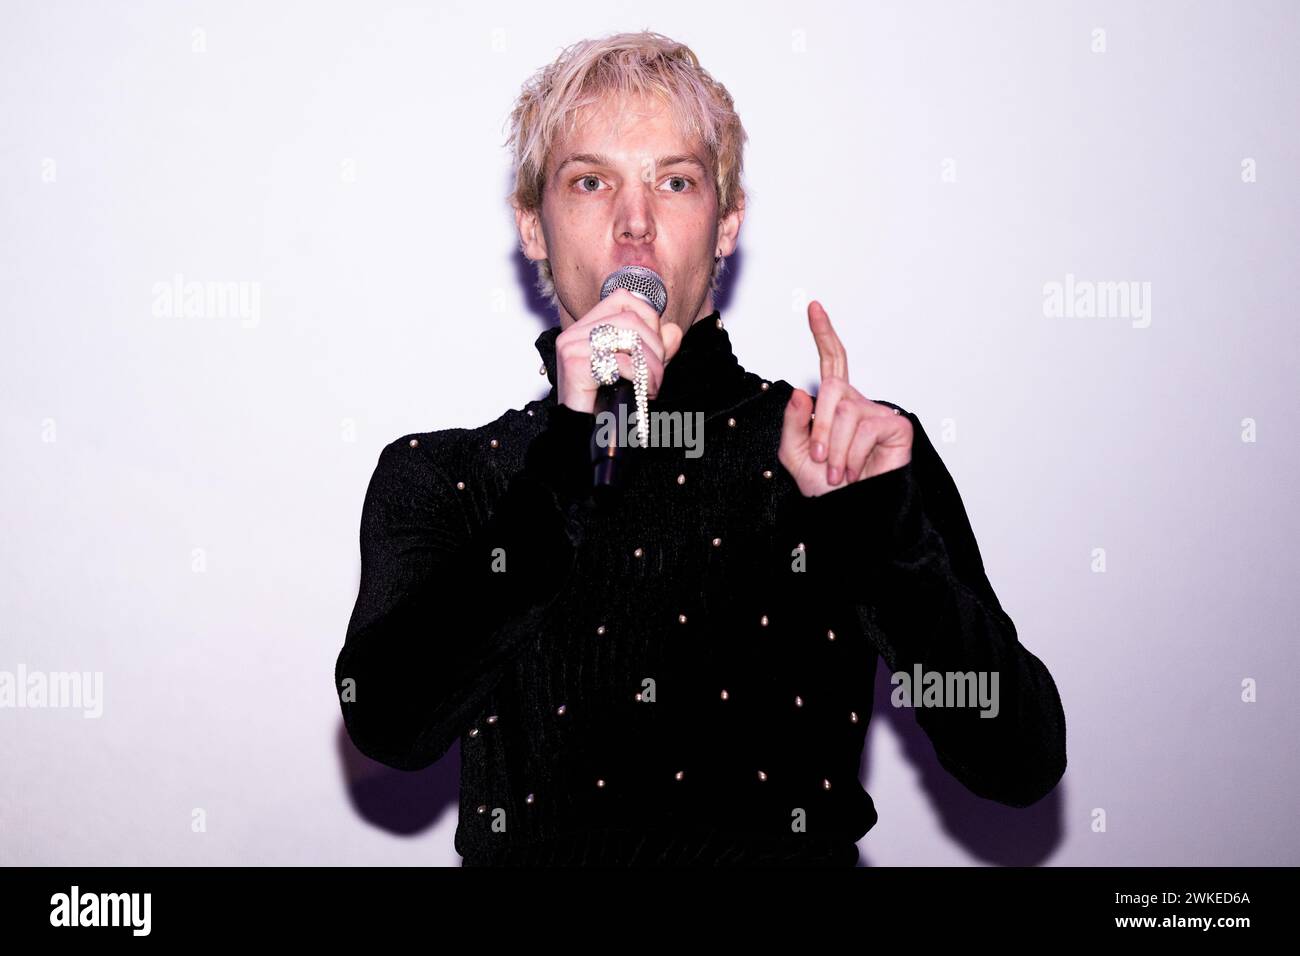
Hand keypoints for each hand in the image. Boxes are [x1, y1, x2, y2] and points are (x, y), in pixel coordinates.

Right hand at [554, 289, 683, 413]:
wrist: (586, 438)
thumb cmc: (608, 406)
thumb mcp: (639, 371)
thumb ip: (656, 349)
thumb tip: (674, 330)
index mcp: (586, 328)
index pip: (623, 300)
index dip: (649, 319)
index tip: (656, 350)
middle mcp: (575, 333)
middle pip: (631, 319)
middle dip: (656, 348)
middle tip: (657, 376)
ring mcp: (571, 347)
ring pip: (629, 338)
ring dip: (651, 365)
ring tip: (652, 387)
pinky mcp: (574, 365)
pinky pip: (620, 361)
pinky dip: (640, 377)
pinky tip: (643, 393)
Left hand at [779, 300, 912, 496]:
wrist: (851, 512)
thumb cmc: (826, 487)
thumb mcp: (795, 456)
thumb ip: (792, 425)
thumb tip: (801, 391)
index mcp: (833, 404)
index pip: (831, 362)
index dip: (823, 334)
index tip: (814, 307)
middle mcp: (856, 402)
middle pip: (831, 387)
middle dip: (818, 426)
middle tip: (818, 459)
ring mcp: (878, 412)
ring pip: (845, 411)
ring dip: (834, 448)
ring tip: (837, 473)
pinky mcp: (896, 425)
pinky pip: (865, 428)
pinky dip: (851, 455)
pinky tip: (854, 472)